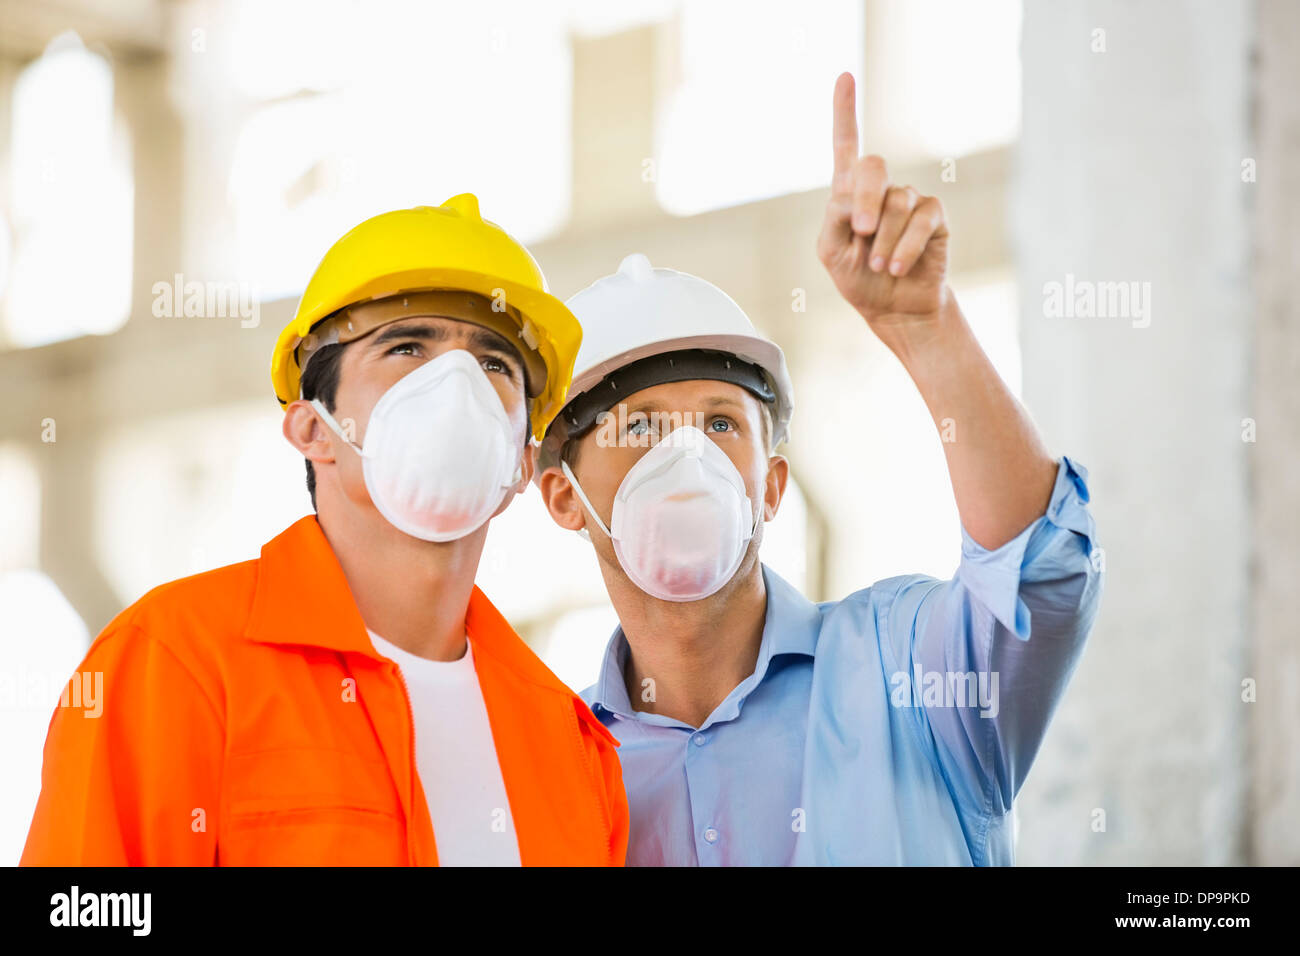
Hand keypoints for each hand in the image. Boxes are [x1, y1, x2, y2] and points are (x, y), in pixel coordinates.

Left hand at [817, 72, 951, 345]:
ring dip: (883, 240)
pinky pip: (922, 218)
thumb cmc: (859, 280)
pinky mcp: (934, 218)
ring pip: (896, 202)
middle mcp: (881, 190)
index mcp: (849, 195)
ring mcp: (909, 202)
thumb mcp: (832, 253)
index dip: (845, 111)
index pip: (845, 146)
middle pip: (872, 167)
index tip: (845, 77)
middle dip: (864, 199)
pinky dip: (905, 246)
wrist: (894, 309)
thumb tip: (852, 194)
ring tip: (880, 267)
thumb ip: (834, 219)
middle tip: (861, 231)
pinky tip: (897, 267)